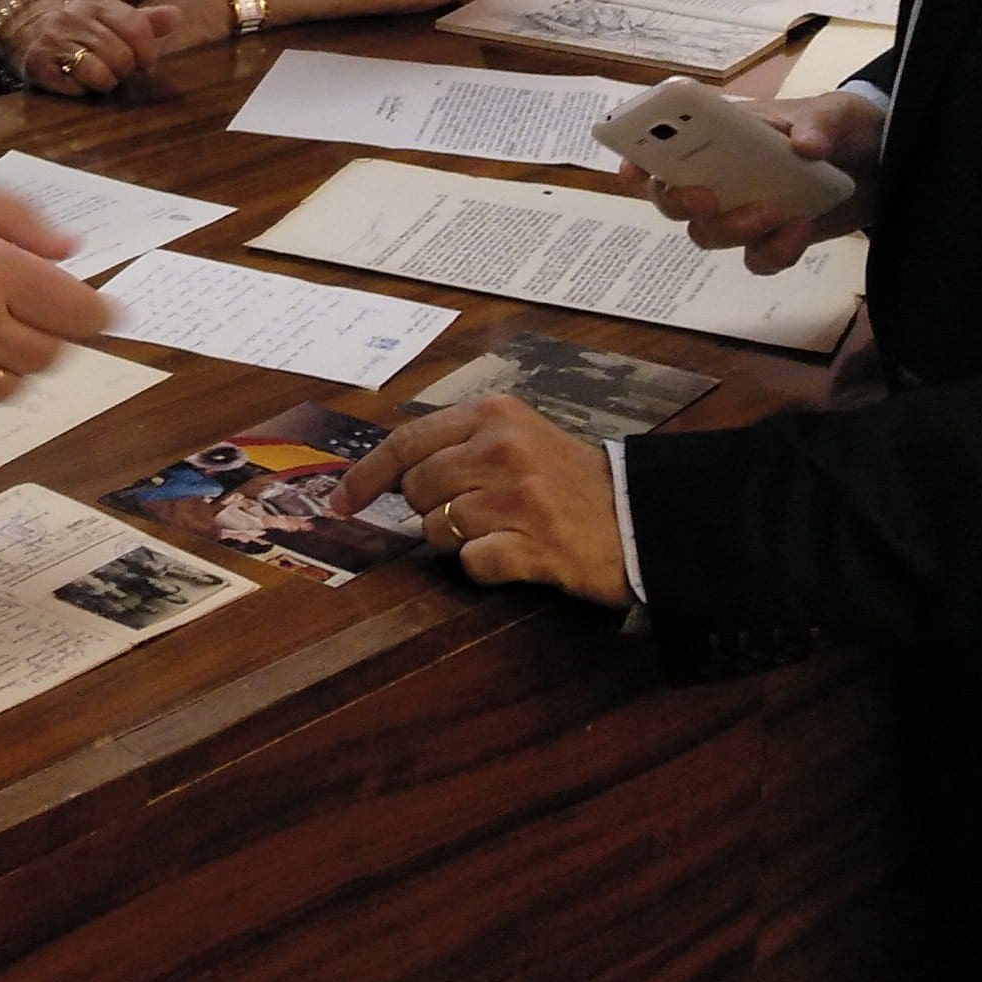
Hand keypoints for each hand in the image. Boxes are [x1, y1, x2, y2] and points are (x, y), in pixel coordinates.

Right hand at [9, 0, 182, 99]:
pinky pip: (76, 86)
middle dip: (124, 70)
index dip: (148, 53)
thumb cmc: (81, 31)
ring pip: (100, 73)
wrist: (27, 33)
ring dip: (105, 82)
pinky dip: (82, 90)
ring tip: (97, 76)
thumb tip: (177, 16)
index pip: (137, 27)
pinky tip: (75, 81)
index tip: (144, 64)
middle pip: (122, 55)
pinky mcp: (39, 64)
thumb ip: (145, 21)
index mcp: (97, 2)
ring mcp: (54, 39)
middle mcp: (73, 16)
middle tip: (115, 70)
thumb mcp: (111, 20)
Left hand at [327, 395, 629, 603]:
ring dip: (459, 540)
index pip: (406, 442)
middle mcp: (503, 448)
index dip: (366, 475)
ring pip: (439, 529)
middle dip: (430, 510)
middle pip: (417, 490)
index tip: (340, 501)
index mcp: (493, 414)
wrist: (641, 517)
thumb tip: (390, 472)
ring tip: (502, 531)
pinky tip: (515, 556)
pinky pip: (473, 564)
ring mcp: (520, 497)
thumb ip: (458, 444)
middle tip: (473, 513)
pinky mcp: (537, 545)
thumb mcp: (516, 437)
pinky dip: (484, 567)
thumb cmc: (569, 480)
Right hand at [639, 88, 884, 272]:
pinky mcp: (772, 240)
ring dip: (733, 227)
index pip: (664, 142)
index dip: (638, 156)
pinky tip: (802, 231)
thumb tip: (804, 145)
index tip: (633, 170)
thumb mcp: (838, 113)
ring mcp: (744, 209)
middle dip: (680, 201)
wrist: (886, 165)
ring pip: (707, 233)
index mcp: (723, 132)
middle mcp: (721, 173)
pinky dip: (775, 251)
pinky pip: (755, 259)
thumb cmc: (846, 127)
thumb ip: (821, 124)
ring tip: (777, 212)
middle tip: (708, 197)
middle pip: (672, 198)